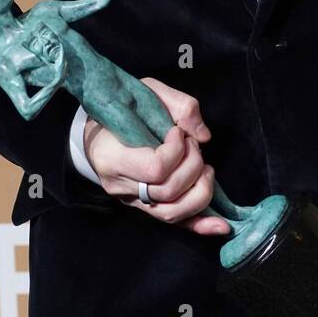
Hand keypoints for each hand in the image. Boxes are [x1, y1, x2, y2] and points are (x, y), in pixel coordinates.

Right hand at [82, 78, 229, 235]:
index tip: (178, 132)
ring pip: (172, 213)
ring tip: (205, 169)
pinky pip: (173, 223)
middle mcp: (120, 186)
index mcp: (113, 156)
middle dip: (192, 167)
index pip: (155, 169)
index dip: (176, 152)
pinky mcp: (144, 209)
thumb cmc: (121, 110)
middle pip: (168, 192)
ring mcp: (132, 201)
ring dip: (200, 190)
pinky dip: (199, 224)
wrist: (97, 134)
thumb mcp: (147, 91)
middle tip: (192, 145)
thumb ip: (179, 105)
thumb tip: (204, 136)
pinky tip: (220, 225)